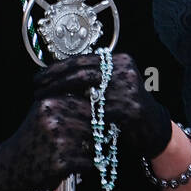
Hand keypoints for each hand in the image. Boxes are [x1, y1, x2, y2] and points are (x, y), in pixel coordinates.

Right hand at [0, 94, 95, 190]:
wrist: (11, 164)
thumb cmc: (31, 137)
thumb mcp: (41, 111)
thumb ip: (64, 100)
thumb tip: (96, 94)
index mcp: (49, 103)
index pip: (86, 102)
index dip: (97, 112)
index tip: (100, 119)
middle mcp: (53, 119)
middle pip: (93, 122)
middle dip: (97, 131)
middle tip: (94, 138)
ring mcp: (58, 141)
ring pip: (93, 142)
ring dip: (92, 149)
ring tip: (81, 151)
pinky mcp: (61, 163)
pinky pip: (89, 162)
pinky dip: (86, 165)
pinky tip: (75, 164)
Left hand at [33, 50, 171, 160]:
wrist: (154, 130)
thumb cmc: (126, 109)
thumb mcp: (112, 87)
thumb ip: (92, 78)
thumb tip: (57, 72)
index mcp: (119, 60)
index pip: (82, 60)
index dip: (58, 68)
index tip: (39, 76)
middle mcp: (125, 69)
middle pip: (82, 71)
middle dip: (55, 79)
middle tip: (36, 87)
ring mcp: (129, 88)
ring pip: (86, 89)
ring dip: (61, 95)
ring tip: (43, 100)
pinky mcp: (130, 109)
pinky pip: (97, 110)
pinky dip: (76, 113)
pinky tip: (61, 116)